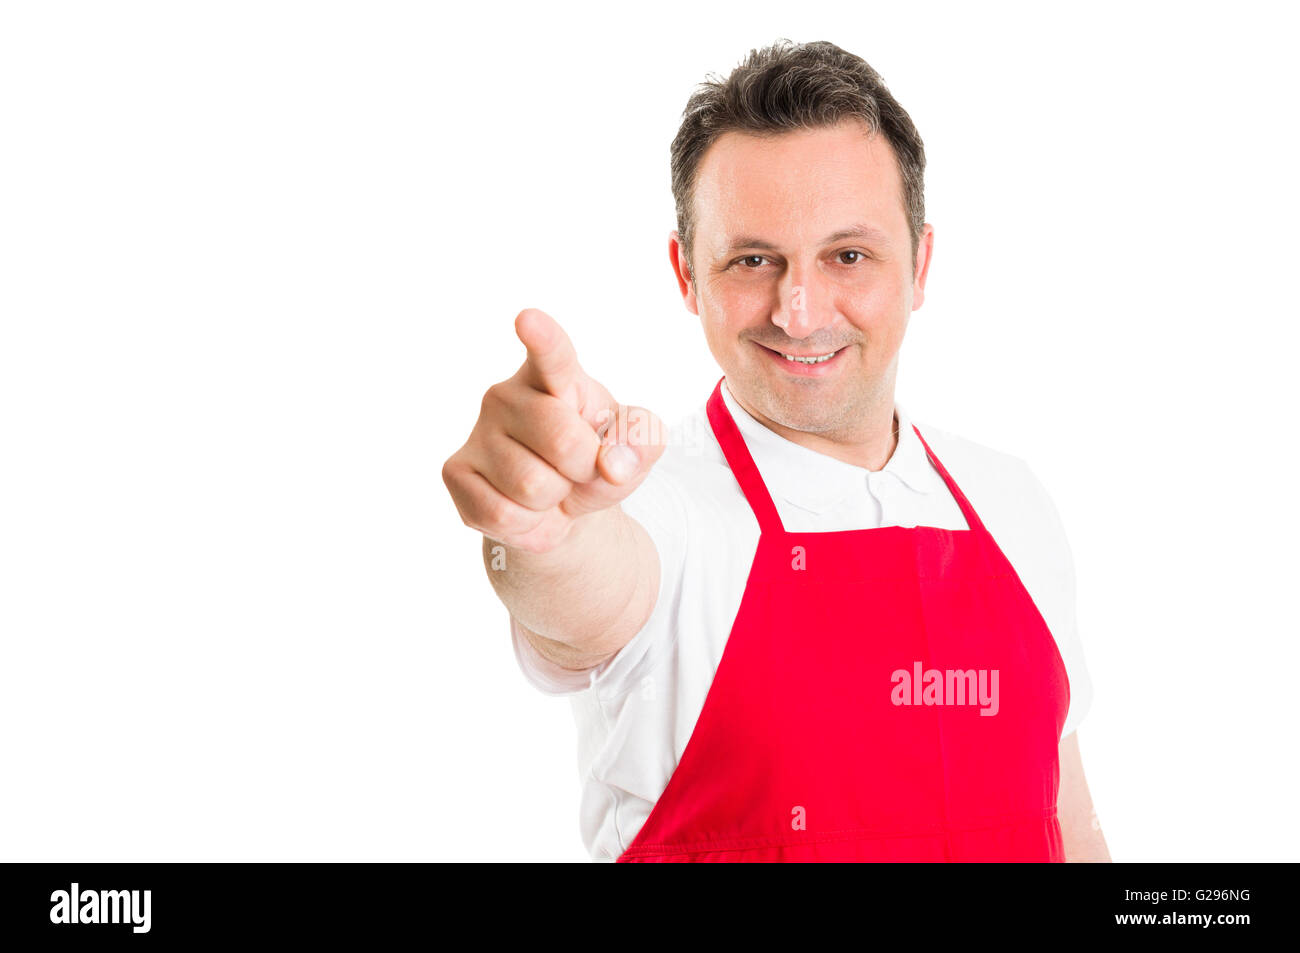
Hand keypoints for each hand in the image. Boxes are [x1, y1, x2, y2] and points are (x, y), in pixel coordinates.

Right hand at [442, 309, 667, 553]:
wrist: (559, 506)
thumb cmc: (596, 459)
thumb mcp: (634, 447)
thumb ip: (642, 441)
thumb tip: (612, 464)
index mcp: (556, 375)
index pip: (552, 354)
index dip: (542, 338)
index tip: (528, 319)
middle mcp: (508, 394)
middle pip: (560, 439)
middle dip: (583, 468)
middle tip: (577, 469)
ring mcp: (477, 431)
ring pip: (532, 485)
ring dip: (553, 500)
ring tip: (549, 487)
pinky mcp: (455, 471)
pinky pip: (504, 514)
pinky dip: (527, 524)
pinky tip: (524, 508)